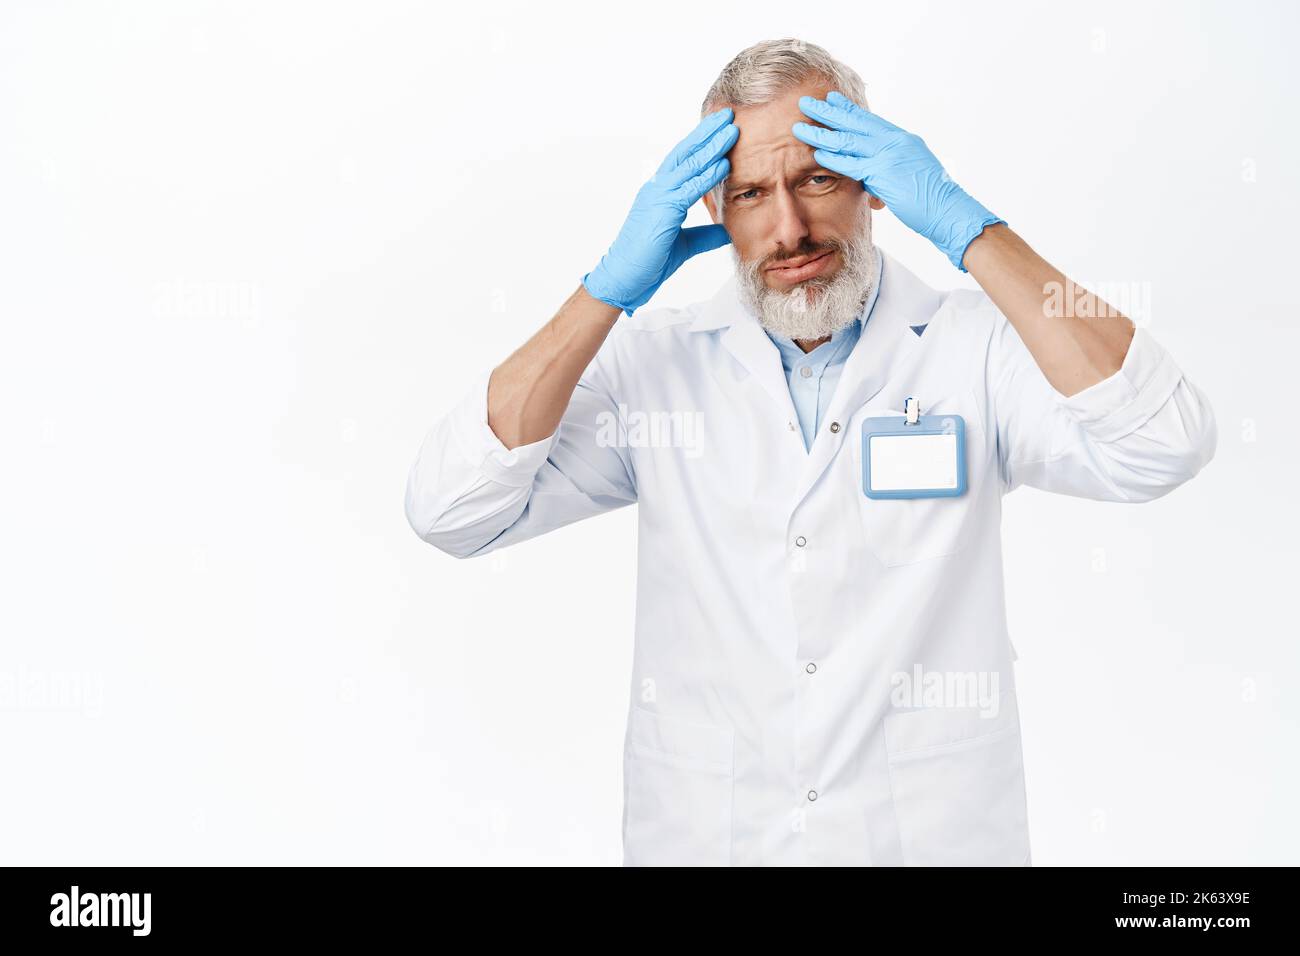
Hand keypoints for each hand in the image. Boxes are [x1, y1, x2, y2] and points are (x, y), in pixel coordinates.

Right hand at [583, 108, 738, 315]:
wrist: (625, 279)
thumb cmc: (648, 262)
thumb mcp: (684, 245)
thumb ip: (704, 236)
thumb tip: (725, 232)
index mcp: (660, 193)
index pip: (683, 161)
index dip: (702, 143)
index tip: (721, 128)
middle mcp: (657, 189)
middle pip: (685, 152)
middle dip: (707, 133)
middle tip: (728, 115)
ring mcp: (657, 198)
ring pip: (687, 165)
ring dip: (711, 146)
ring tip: (731, 130)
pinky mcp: (661, 212)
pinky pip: (688, 189)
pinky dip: (706, 176)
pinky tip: (723, 164)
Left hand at [792, 91, 1003, 271]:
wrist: (949, 210)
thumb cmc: (932, 200)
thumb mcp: (909, 177)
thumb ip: (887, 171)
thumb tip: (870, 178)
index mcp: (903, 140)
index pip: (870, 120)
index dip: (849, 110)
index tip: (832, 99)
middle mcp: (895, 141)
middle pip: (855, 122)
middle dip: (829, 112)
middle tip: (807, 102)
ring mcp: (889, 155)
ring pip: (848, 139)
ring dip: (821, 132)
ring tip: (799, 126)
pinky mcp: (884, 173)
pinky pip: (852, 163)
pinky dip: (833, 157)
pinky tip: (817, 152)